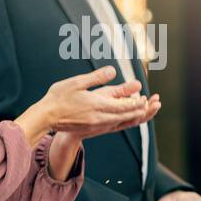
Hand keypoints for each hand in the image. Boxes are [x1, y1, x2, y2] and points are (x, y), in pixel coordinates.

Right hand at [38, 67, 159, 136]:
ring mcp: (99, 126)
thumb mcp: (77, 82)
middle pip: (128, 116)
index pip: (125, 106)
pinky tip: (129, 119)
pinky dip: (126, 122)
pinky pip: (116, 127)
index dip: (137, 102)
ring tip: (147, 111)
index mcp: (98, 106)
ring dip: (136, 117)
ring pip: (124, 123)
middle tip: (154, 105)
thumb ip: (96, 77)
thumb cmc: (58, 98)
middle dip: (142, 110)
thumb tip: (113, 70)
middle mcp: (102, 118)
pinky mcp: (95, 130)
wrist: (46, 118)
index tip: (146, 97)